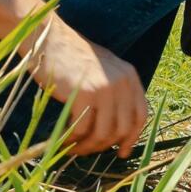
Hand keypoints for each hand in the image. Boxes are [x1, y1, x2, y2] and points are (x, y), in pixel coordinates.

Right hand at [27, 22, 148, 157]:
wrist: (50, 38)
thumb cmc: (72, 57)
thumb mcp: (103, 70)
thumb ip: (114, 93)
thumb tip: (115, 131)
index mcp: (130, 76)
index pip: (140, 115)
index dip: (132, 137)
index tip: (122, 152)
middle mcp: (122, 82)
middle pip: (123, 128)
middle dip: (104, 146)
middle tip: (86, 151)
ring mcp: (105, 88)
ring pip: (103, 134)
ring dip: (87, 147)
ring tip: (73, 148)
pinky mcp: (85, 94)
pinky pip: (82, 129)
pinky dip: (72, 140)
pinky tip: (62, 141)